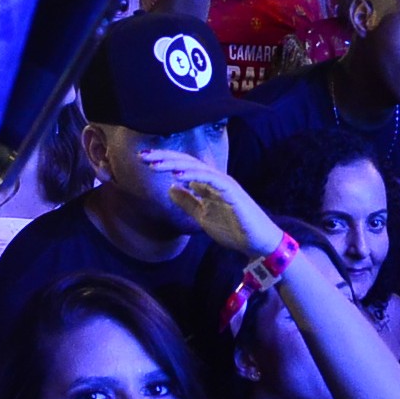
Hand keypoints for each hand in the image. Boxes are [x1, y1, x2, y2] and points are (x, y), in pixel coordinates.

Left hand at [136, 146, 273, 250]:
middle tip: (142, 155)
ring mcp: (224, 184)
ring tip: (155, 164)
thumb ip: (187, 202)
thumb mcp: (201, 216)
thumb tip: (170, 188)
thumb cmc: (233, 229)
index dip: (163, 161)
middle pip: (187, 162)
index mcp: (207, 183)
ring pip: (197, 168)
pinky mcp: (232, 192)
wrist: (257, 243)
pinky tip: (178, 176)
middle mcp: (215, 179)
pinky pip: (211, 180)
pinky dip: (194, 176)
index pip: (182, 166)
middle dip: (164, 157)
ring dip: (175, 165)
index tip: (142, 160)